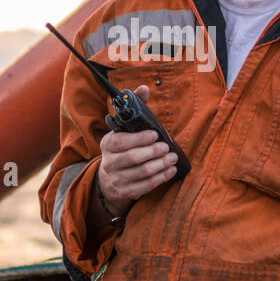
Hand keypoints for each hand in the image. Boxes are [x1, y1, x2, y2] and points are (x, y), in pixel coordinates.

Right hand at [97, 85, 179, 216]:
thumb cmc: (124, 147)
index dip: (139, 138)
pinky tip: (170, 170)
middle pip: (132, 158)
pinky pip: (146, 186)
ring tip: (172, 158)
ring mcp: (116, 179)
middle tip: (166, 147)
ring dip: (160, 165)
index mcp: (107, 144)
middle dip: (152, 152)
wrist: (111, 179)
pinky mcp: (126, 192)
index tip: (155, 134)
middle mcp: (109, 162)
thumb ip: (136, 106)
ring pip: (141, 173)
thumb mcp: (126, 128)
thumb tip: (144, 88)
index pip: (120, 142)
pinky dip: (160, 177)